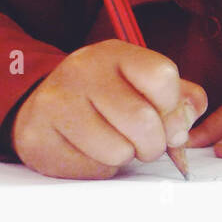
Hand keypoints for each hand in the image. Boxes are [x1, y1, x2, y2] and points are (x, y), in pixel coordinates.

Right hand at [13, 40, 206, 178]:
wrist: (44, 110)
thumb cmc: (108, 100)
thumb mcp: (147, 87)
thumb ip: (181, 101)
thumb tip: (183, 127)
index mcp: (114, 53)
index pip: (161, 75)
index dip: (173, 107)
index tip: (167, 117)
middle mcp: (81, 71)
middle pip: (142, 120)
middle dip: (155, 143)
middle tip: (146, 143)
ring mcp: (55, 103)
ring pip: (118, 150)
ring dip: (127, 157)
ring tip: (116, 144)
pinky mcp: (38, 138)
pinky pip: (92, 168)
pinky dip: (102, 167)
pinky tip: (91, 151)